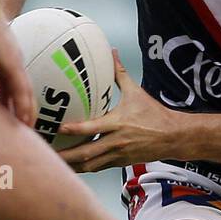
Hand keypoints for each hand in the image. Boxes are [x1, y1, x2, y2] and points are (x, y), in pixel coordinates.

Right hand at [0, 12, 34, 126]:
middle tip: (24, 129)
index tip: (6, 115)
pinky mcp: (11, 63)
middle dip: (20, 110)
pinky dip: (24, 106)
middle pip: (18, 91)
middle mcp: (10, 61)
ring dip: (26, 113)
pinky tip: (26, 120)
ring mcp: (13, 62)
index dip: (6, 100)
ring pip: (23, 93)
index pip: (5, 84)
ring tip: (29, 130)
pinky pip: (20, 90)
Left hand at [59, 51, 185, 171]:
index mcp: (118, 123)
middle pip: (86, 153)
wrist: (172, 136)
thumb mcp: (136, 92)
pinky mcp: (121, 162)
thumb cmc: (154, 114)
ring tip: (56, 165)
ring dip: (73, 165)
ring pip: (90, 165)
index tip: (59, 128)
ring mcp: (118, 155)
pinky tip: (73, 166)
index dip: (74, 130)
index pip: (92, 128)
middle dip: (66, 156)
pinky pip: (99, 167)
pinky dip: (85, 167)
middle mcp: (116, 142)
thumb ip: (120, 73)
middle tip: (48, 155)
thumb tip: (112, 52)